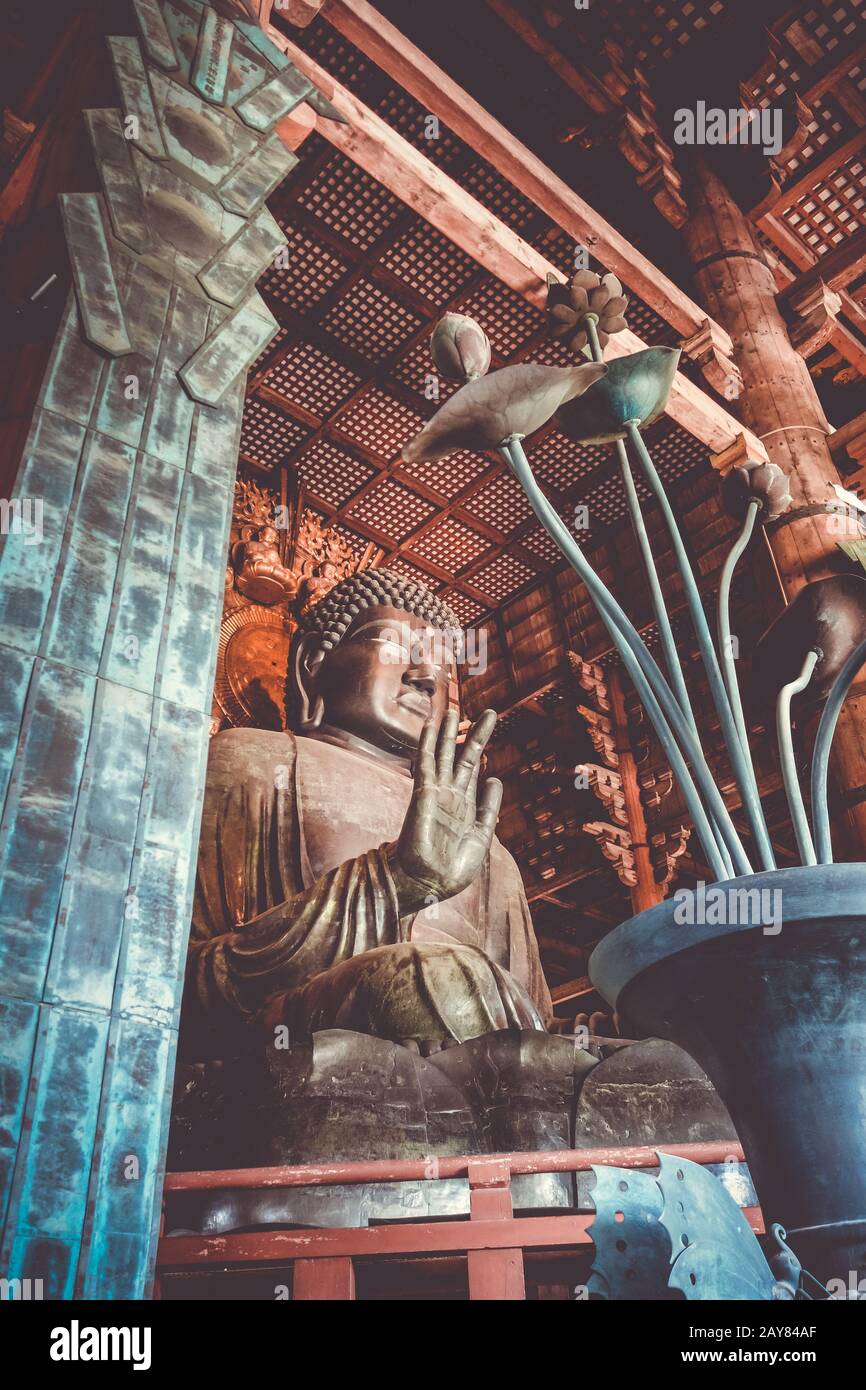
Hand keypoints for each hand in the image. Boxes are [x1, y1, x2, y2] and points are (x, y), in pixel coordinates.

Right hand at [389, 709, 502, 912]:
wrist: (431, 884)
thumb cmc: (453, 868)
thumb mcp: (481, 836)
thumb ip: (488, 809)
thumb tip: (495, 779)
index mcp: (463, 805)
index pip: (471, 769)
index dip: (479, 747)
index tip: (488, 726)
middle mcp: (448, 795)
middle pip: (460, 757)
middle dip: (470, 735)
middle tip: (488, 712)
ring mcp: (435, 793)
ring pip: (442, 755)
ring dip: (447, 732)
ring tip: (453, 709)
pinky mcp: (423, 794)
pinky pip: (425, 763)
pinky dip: (428, 743)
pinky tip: (432, 726)